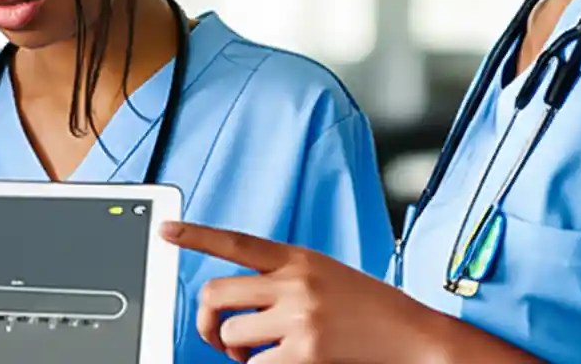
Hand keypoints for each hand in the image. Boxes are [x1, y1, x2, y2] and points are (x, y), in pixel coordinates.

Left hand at [160, 222, 438, 363]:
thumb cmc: (367, 309)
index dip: (196, 235)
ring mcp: (300, 316)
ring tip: (258, 354)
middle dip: (207, 319)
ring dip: (235, 351)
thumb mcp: (324, 275)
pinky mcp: (307, 350)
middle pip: (216, 293)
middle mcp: (294, 281)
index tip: (166, 230)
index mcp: (297, 257)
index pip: (236, 242)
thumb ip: (282, 277)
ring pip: (231, 334)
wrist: (414, 336)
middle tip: (215, 335)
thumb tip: (236, 301)